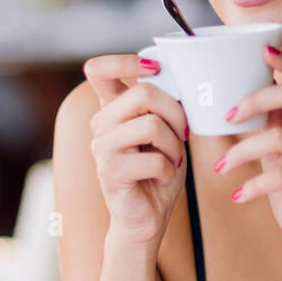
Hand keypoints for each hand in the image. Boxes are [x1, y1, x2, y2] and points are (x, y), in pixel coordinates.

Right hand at [83, 53, 188, 244]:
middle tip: (183, 135)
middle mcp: (101, 123)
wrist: (146, 219)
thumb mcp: (168, 134)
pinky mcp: (109, 171)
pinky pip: (154, 158)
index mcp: (112, 109)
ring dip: (174, 146)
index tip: (154, 67)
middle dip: (176, 113)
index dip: (125, 61)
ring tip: (171, 161)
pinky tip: (162, 178)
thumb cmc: (158, 174)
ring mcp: (101, 146)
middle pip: (143, 93)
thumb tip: (182, 80)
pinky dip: (169, 169)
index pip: (99, 69)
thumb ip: (165, 108)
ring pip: (151, 124)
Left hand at [216, 46, 281, 277]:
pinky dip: (254, 185)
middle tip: (227, 116)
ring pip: (281, 136)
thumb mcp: (280, 161)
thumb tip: (243, 104)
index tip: (263, 51)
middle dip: (255, 99)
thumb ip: (271, 132)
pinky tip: (237, 196)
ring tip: (221, 167)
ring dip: (242, 150)